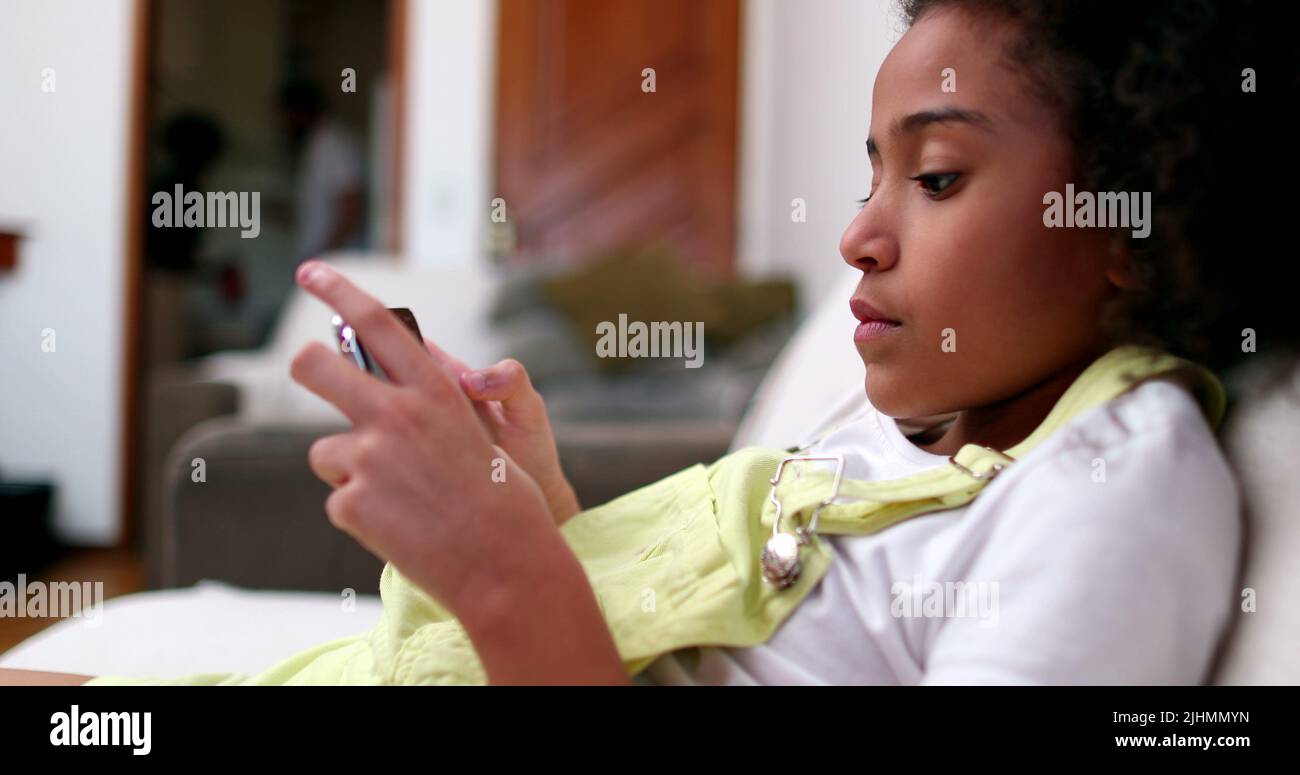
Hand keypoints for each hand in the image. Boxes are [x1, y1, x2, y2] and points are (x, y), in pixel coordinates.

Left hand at [288, 262, 560, 616]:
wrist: (507, 568)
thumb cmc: (507, 501)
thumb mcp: (479, 436)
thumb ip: (428, 408)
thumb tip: (384, 390)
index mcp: (434, 390)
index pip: (376, 322)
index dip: (338, 290)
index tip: (311, 271)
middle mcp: (394, 414)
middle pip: (315, 365)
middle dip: (307, 364)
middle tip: (309, 368)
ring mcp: (367, 458)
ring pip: (325, 451)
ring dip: (350, 471)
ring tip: (400, 501)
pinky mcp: (351, 503)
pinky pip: (340, 502)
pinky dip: (363, 517)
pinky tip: (401, 531)